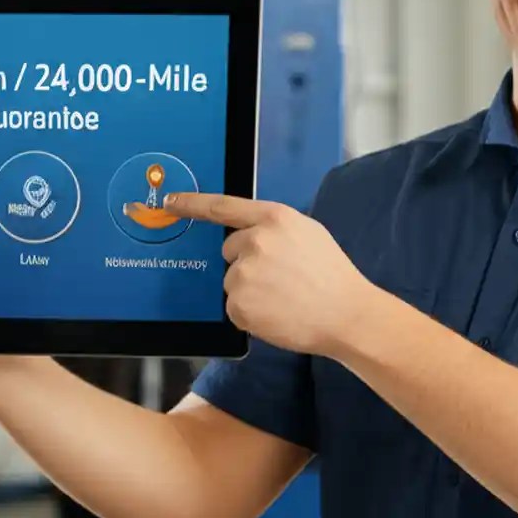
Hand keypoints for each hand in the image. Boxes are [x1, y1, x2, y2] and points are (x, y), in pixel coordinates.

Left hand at [163, 192, 377, 356]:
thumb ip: (275, 227)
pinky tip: (277, 313)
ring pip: (232, 281)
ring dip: (250, 291)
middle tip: (280, 278)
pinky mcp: (239, 305)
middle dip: (246, 263)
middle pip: (229, 251)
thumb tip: (249, 232)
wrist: (346, 315)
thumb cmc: (331, 275)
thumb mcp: (308, 233)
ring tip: (283, 297)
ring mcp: (245, 274)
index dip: (192, 204)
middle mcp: (255, 241)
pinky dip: (250, 314)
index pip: (221, 207)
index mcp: (274, 218)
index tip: (171, 202)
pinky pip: (234, 308)